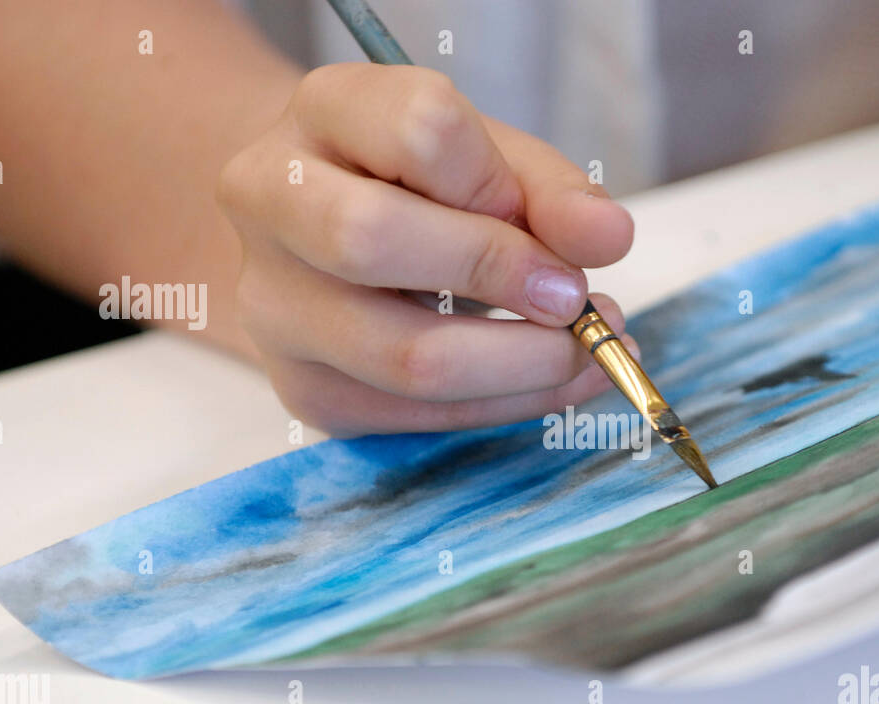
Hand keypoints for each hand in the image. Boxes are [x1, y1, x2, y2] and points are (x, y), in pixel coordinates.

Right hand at [218, 64, 634, 434]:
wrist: (330, 237)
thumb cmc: (424, 186)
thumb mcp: (493, 160)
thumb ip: (551, 194)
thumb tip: (609, 238)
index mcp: (324, 111)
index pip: (419, 130)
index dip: (500, 183)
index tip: (555, 223)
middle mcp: (269, 201)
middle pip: (371, 239)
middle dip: (501, 275)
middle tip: (577, 300)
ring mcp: (274, 307)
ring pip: (404, 356)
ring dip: (523, 366)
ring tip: (589, 352)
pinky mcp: (306, 390)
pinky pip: (418, 416)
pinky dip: (506, 404)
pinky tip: (551, 381)